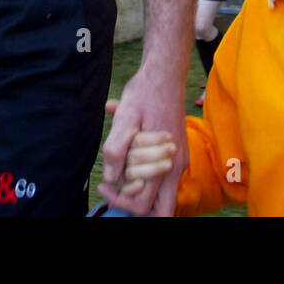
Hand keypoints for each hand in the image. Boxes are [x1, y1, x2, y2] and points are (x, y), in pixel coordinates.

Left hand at [99, 68, 187, 216]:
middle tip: (111, 185)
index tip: (105, 185)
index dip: (122, 201)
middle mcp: (176, 167)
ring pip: (160, 194)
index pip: (145, 205)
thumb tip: (112, 177)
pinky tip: (130, 149)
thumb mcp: (126, 115)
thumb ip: (117, 148)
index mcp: (166, 163)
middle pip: (158, 208)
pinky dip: (143, 172)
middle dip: (132, 202)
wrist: (165, 75)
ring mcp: (178, 161)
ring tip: (119, 167)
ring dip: (138, 186)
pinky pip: (160, 176)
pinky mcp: (175, 154)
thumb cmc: (145, 93)